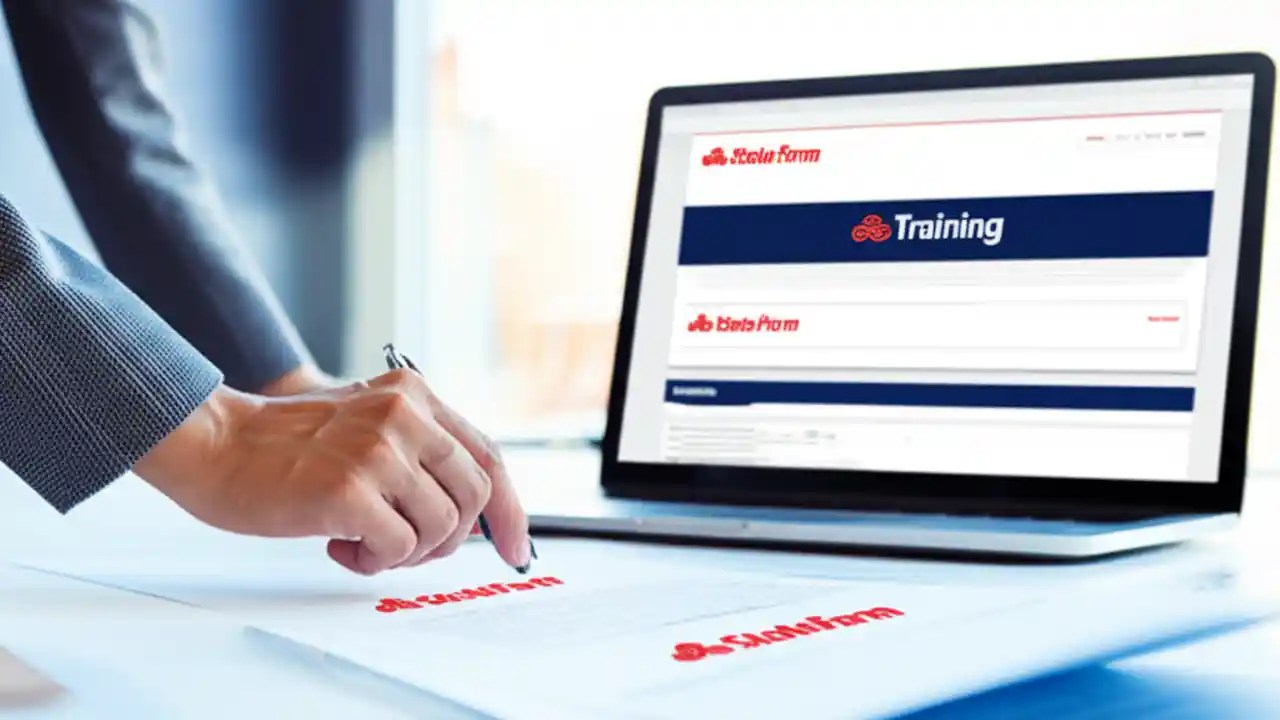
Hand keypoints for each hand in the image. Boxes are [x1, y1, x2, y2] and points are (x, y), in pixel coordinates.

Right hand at [134, 370, 531, 574]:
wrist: (215, 444)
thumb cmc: (285, 447)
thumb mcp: (366, 424)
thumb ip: (419, 452)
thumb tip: (474, 515)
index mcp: (414, 396)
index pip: (487, 455)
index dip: (509, 509)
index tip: (516, 548)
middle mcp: (405, 415)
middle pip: (474, 496)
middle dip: (449, 538)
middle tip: (404, 545)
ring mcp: (379, 450)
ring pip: (441, 528)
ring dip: (405, 551)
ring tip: (360, 539)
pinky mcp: (350, 489)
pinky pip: (399, 548)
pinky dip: (373, 560)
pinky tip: (338, 544)